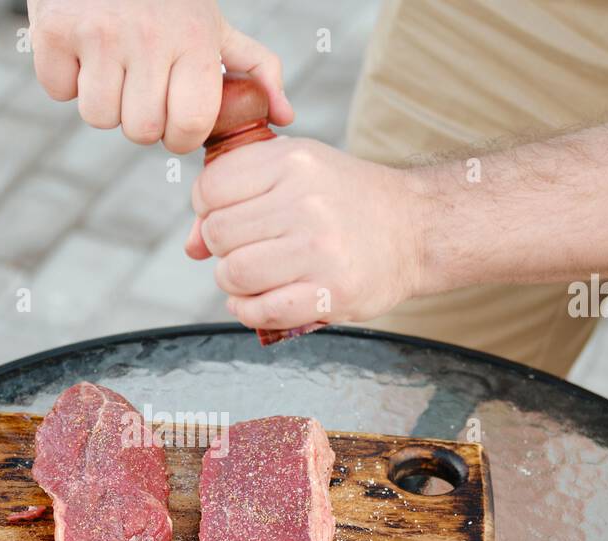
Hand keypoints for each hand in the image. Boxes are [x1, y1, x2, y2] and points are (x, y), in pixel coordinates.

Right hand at [27, 0, 292, 153]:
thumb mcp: (213, 24)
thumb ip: (254, 69)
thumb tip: (284, 116)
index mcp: (194, 42)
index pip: (187, 128)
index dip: (178, 135)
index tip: (173, 118)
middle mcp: (148, 39)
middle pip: (139, 132)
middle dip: (139, 118)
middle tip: (139, 84)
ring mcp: (97, 35)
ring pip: (98, 117)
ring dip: (102, 100)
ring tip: (110, 63)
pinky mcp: (53, 31)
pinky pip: (59, 92)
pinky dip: (66, 78)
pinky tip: (81, 48)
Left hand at [185, 138, 424, 332]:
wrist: (416, 229)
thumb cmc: (345, 200)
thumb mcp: (296, 172)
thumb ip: (238, 195)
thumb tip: (191, 245)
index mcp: (292, 163)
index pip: (211, 188)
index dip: (206, 208)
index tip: (227, 217)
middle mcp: (305, 202)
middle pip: (218, 234)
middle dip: (221, 248)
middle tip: (245, 249)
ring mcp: (319, 249)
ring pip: (234, 273)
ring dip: (232, 282)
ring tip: (253, 277)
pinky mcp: (331, 292)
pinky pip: (261, 310)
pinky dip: (247, 311)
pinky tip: (257, 302)